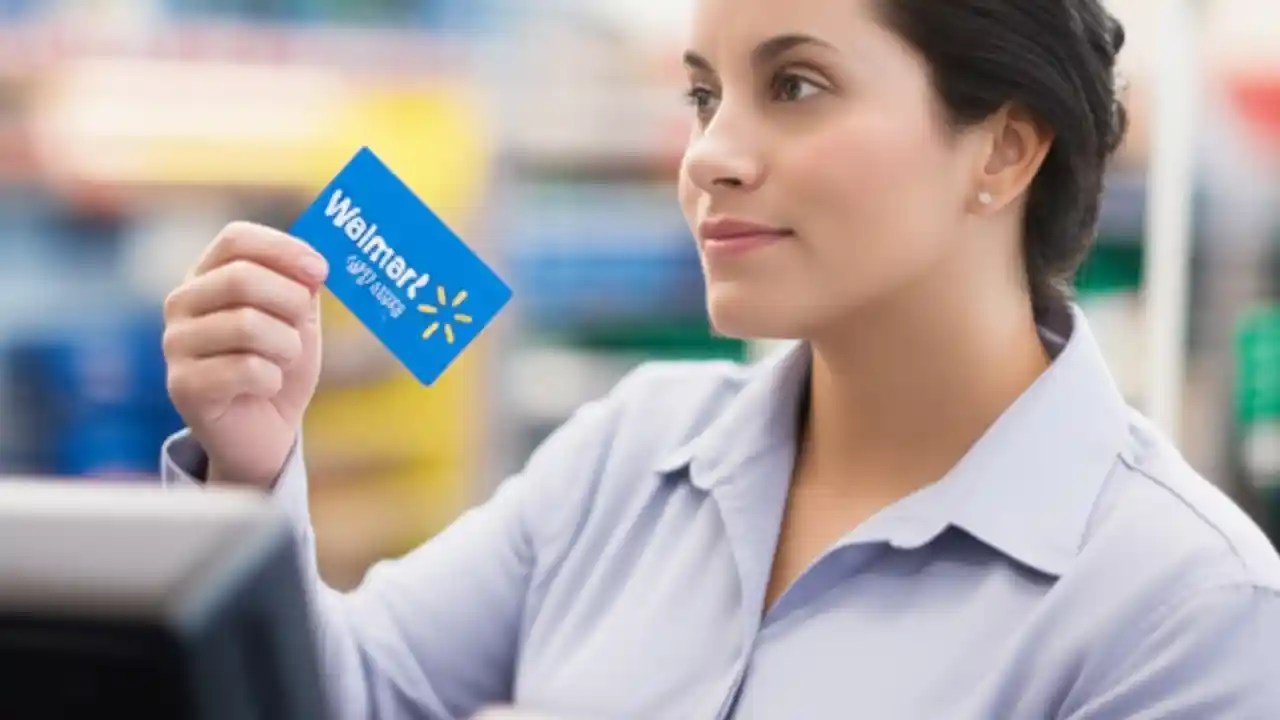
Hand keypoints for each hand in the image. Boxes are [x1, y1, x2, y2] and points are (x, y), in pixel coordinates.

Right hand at [163, 222, 328, 488]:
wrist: (265, 429)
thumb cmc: (280, 364)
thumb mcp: (298, 318)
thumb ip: (301, 284)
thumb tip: (313, 268)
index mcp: (207, 275)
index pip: (236, 239)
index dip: (284, 250)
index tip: (321, 273)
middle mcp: (181, 303)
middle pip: (242, 278)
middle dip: (291, 303)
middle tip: (301, 329)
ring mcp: (176, 344)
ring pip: (247, 325)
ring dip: (286, 346)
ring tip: (283, 361)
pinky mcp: (182, 385)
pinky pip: (245, 369)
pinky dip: (273, 378)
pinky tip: (266, 386)